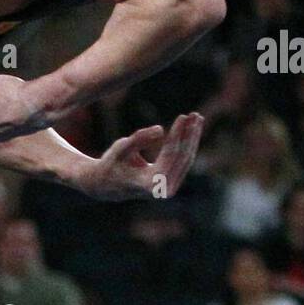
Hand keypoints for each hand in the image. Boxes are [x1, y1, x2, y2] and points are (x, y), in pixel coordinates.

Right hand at [72, 113, 203, 200]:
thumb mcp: (121, 149)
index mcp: (149, 184)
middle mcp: (163, 189)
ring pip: (187, 158)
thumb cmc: (112, 165)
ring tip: (196, 117)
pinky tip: (192, 127)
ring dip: (192, 137)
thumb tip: (160, 129)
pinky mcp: (173, 182)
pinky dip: (188, 143)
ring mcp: (170, 188)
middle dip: (190, 134)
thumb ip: (139, 139)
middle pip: (182, 157)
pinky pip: (184, 160)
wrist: (107, 185)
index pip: (170, 155)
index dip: (177, 134)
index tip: (182, 116)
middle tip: (195, 115)